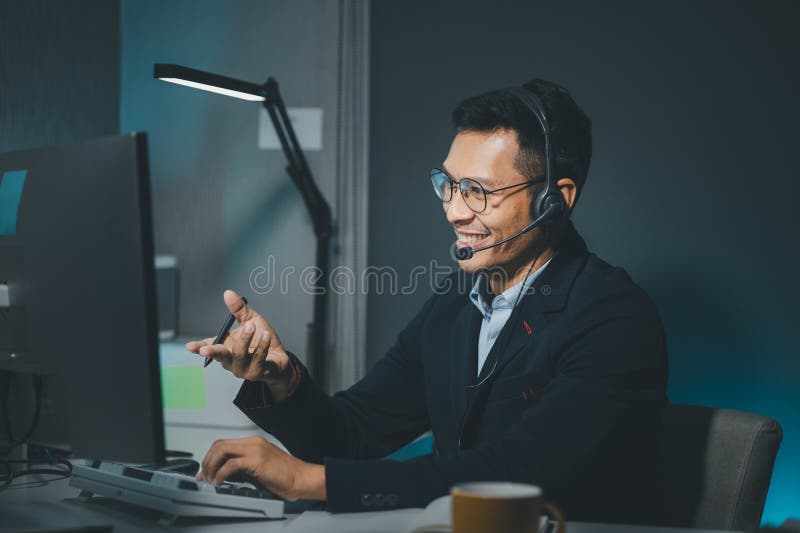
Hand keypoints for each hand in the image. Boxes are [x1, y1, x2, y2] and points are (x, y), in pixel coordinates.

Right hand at [185, 290, 297, 400]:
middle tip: (205, 349)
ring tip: (251, 326)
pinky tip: (266, 336)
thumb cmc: (263, 340)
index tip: (190, 346)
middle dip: (212, 351)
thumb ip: (239, 310)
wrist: (281, 359)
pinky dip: (262, 345)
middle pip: (220, 355)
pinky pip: (258, 358)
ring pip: (239, 355)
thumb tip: (228, 293)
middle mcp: (231, 361)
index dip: (199, 347)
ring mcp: (243, 368)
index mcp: (226, 347)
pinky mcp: (257, 372)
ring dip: (244, 339)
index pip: (210, 347)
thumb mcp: (251, 321)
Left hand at [198, 436, 325, 501]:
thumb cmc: (286, 476)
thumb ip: (241, 470)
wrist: (302, 478)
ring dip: (211, 466)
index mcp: (255, 443)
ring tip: (210, 479)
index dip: (211, 457)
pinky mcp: (257, 460)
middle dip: (207, 460)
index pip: (225, 444)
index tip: (205, 470)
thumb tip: (223, 476)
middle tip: (204, 475)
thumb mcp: (258, 471)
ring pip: (222, 450)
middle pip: (220, 444)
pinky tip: (220, 482)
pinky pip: (231, 464)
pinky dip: (221, 474)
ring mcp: (255, 450)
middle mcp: (254, 443)